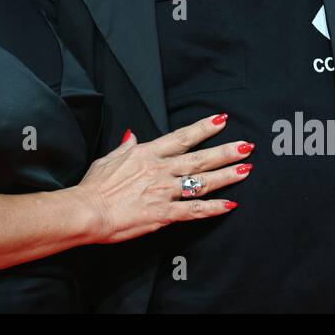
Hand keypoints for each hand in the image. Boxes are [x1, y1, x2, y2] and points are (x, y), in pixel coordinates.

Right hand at [73, 113, 252, 245]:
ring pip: (202, 182)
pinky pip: (194, 210)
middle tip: (246, 146)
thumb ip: (125, 148)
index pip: (182, 137)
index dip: (203, 128)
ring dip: (226, 176)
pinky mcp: (164, 213)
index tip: (221, 120)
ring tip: (245, 170)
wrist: (87, 210)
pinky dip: (214, 208)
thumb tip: (132, 136)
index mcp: (147, 154)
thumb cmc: (94, 186)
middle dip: (225, 151)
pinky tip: (230, 205)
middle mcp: (160, 170)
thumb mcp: (108, 159)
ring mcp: (164, 191)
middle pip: (200, 158)